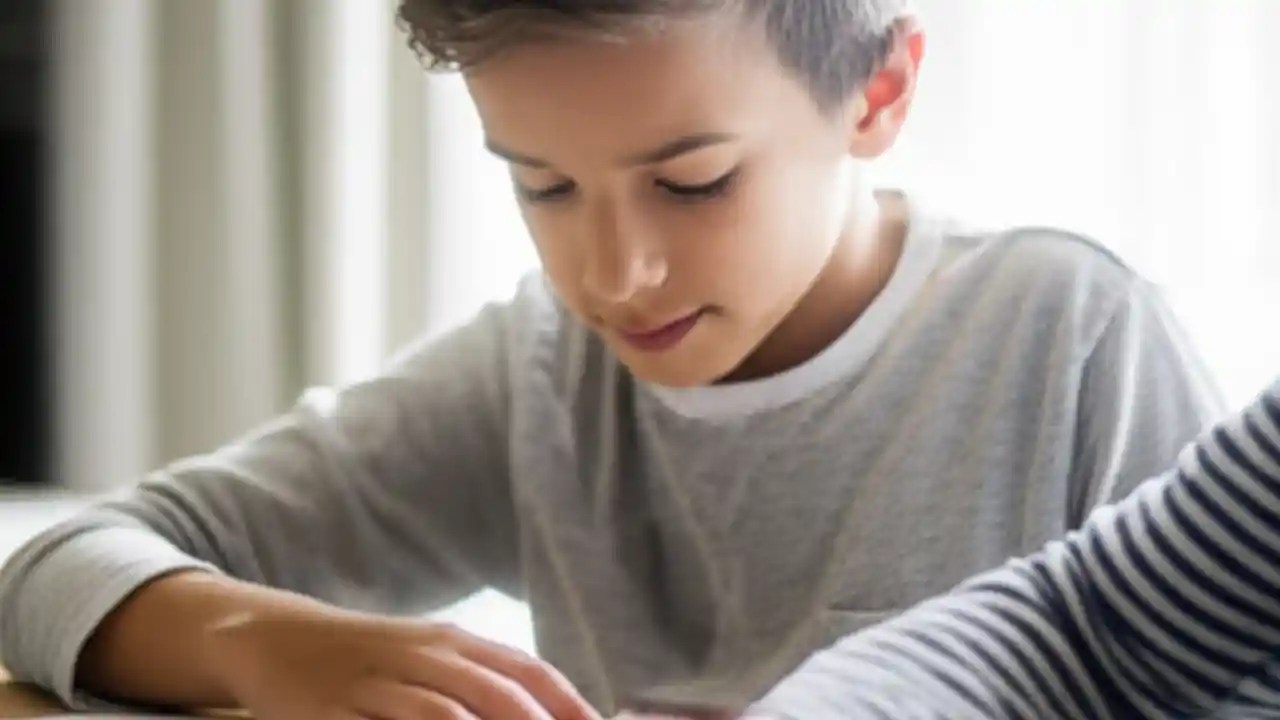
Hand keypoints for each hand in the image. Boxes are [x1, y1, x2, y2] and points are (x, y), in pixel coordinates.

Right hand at [207, 607, 599, 719]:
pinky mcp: (330, 714)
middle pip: (493, 696)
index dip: (568, 703)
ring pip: (442, 717)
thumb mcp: (429, 655)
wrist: (274, 636)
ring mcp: (375, 685)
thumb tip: (552, 712)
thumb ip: (484, 680)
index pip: (526, 670)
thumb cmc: (370, 656)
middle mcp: (421, 657)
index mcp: (453, 641)